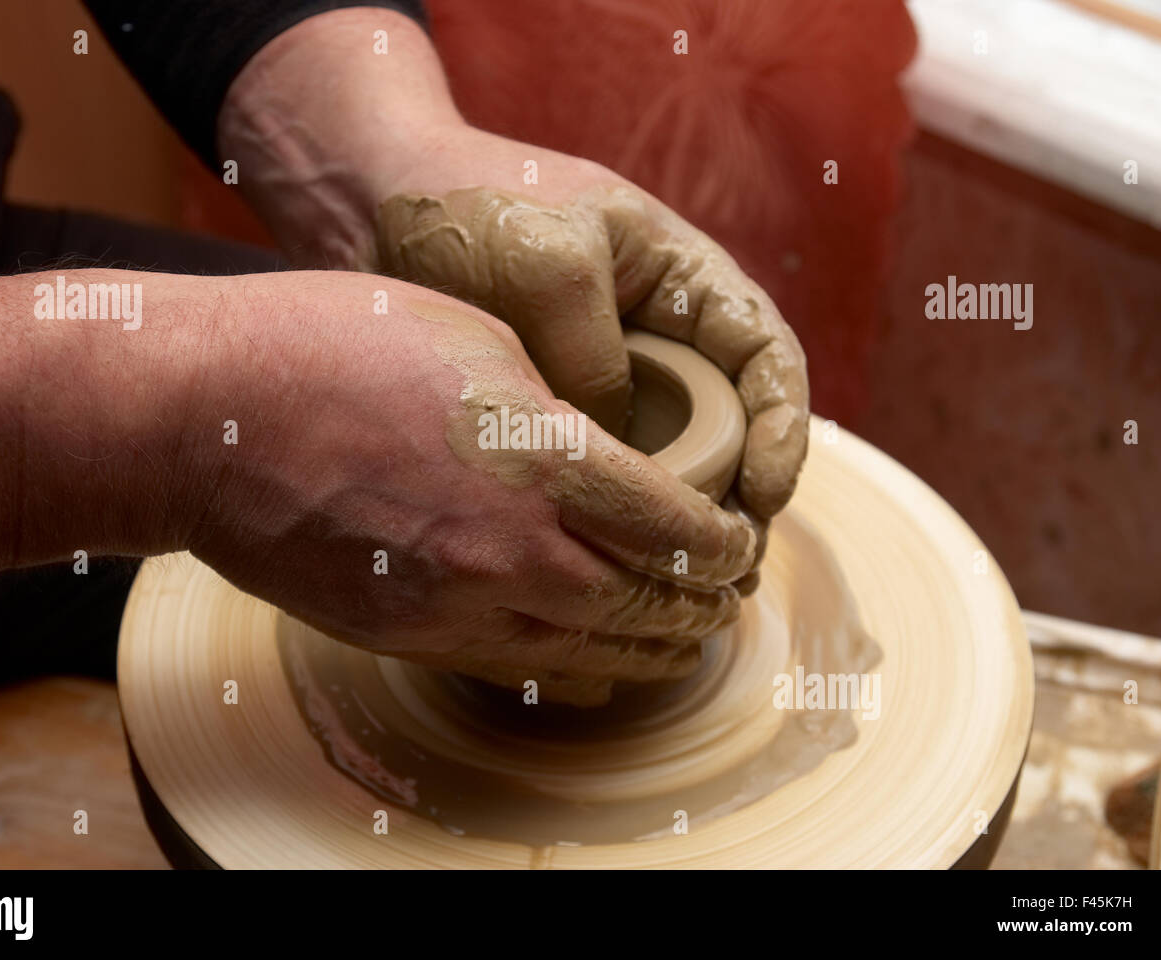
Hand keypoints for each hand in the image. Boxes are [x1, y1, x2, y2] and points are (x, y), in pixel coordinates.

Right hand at [0, 271, 754, 704]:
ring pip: (589, 651)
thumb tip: (599, 454)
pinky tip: (595, 658)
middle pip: (645, 602)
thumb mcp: (476, 337)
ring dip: (649, 649)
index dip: (720, 540)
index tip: (735, 540)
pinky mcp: (405, 634)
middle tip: (725, 598)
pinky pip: (516, 668)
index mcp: (540, 456)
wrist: (207, 418)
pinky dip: (574, 666)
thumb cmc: (333, 347)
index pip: (672, 524)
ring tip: (680, 640)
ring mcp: (454, 603)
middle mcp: (511, 546)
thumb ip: (554, 411)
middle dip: (701, 605)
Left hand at [219, 8, 808, 544]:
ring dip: (682, 519)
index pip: (765, 357)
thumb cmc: (470, 209)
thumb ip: (597, 362)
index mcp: (682, 279)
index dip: (784, 429)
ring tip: (674, 584)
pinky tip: (603, 558)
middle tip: (724, 568)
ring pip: (672, 458)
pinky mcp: (560, 411)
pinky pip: (605, 471)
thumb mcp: (547, 271)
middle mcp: (659, 333)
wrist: (376, 204)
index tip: (767, 496)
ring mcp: (610, 375)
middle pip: (732, 424)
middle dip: (741, 498)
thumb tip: (619, 456)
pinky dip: (613, 514)